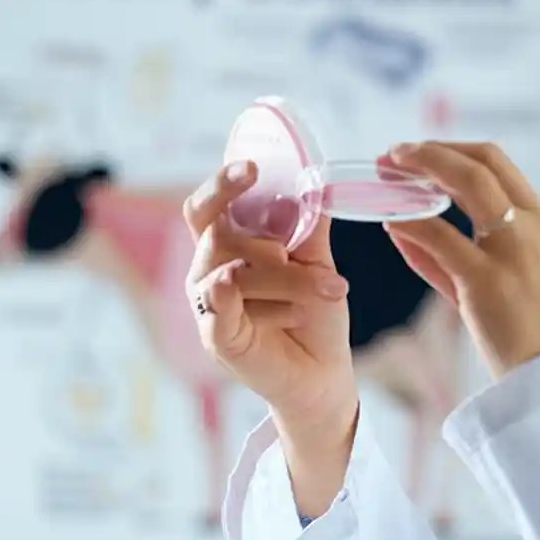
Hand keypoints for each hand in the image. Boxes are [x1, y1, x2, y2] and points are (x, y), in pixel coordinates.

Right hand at [183, 161, 357, 427]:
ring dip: (290, 278)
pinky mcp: (217, 337)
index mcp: (228, 248)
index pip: (208, 208)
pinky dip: (243, 296)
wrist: (324, 372)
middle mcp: (209, 271)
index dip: (222, 185)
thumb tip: (317, 180)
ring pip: (235, 270)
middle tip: (297, 250)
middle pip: (220, 234)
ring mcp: (208, 305)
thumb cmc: (314, 313)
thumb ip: (310, 225)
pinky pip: (219, 307)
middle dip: (267, 240)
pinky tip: (263, 295)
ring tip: (331, 289)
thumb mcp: (317, 262)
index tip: (251, 167)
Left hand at [381, 142, 539, 377]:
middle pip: (482, 160)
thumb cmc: (530, 332)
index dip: (452, 149)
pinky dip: (410, 220)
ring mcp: (513, 250)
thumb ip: (452, 251)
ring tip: (387, 173)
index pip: (497, 163)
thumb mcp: (505, 278)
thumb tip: (402, 224)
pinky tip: (391, 221)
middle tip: (394, 155)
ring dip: (420, 169)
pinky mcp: (489, 281)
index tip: (419, 153)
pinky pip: (439, 235)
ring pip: (465, 182)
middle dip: (432, 150)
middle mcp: (534, 225)